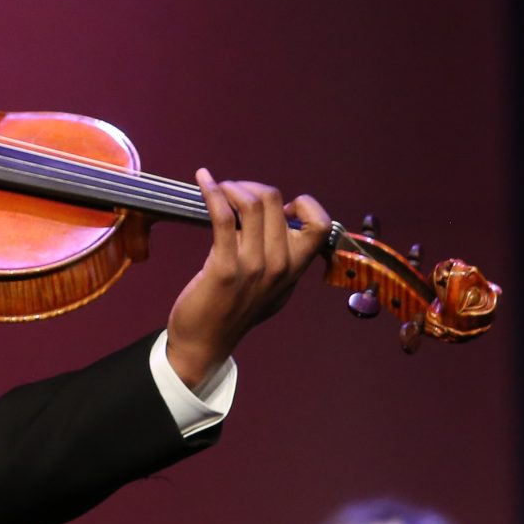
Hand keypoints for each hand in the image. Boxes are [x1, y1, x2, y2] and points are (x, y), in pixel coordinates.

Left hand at [165, 176, 330, 385]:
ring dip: (231, 187)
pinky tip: (203, 180)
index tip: (278, 208)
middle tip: (233, 192)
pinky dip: (212, 192)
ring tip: (218, 188)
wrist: (205, 343)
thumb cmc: (234, 311)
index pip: (321, 225)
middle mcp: (281, 266)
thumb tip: (279, 223)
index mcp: (295, 268)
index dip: (303, 205)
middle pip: (275, 202)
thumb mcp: (272, 288)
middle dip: (251, 187)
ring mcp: (254, 267)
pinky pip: (222, 217)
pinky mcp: (224, 268)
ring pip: (252, 204)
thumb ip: (282, 260)